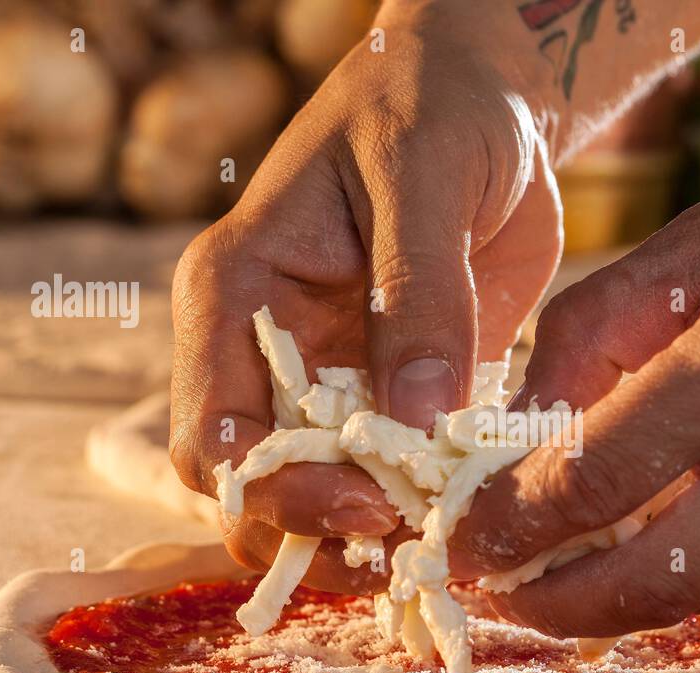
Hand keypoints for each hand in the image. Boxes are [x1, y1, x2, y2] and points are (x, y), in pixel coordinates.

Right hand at [169, 4, 563, 592]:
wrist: (485, 103)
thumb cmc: (433, 109)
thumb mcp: (424, 179)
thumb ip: (417, 293)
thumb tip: (417, 417)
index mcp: (237, 295)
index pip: (214, 438)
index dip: (278, 492)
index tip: (370, 504)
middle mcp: (267, 352)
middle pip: (255, 494)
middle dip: (320, 534)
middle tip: (412, 541)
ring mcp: (328, 381)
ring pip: (316, 503)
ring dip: (369, 540)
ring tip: (442, 543)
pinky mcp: (393, 395)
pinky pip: (390, 478)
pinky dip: (420, 510)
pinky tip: (469, 517)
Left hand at [450, 103, 699, 636]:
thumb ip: (603, 326)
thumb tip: (527, 412)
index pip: (595, 476)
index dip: (510, 523)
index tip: (460, 540)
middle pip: (650, 579)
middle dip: (553, 605)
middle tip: (495, 596)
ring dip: (618, 606)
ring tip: (555, 590)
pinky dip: (692, 575)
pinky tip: (651, 553)